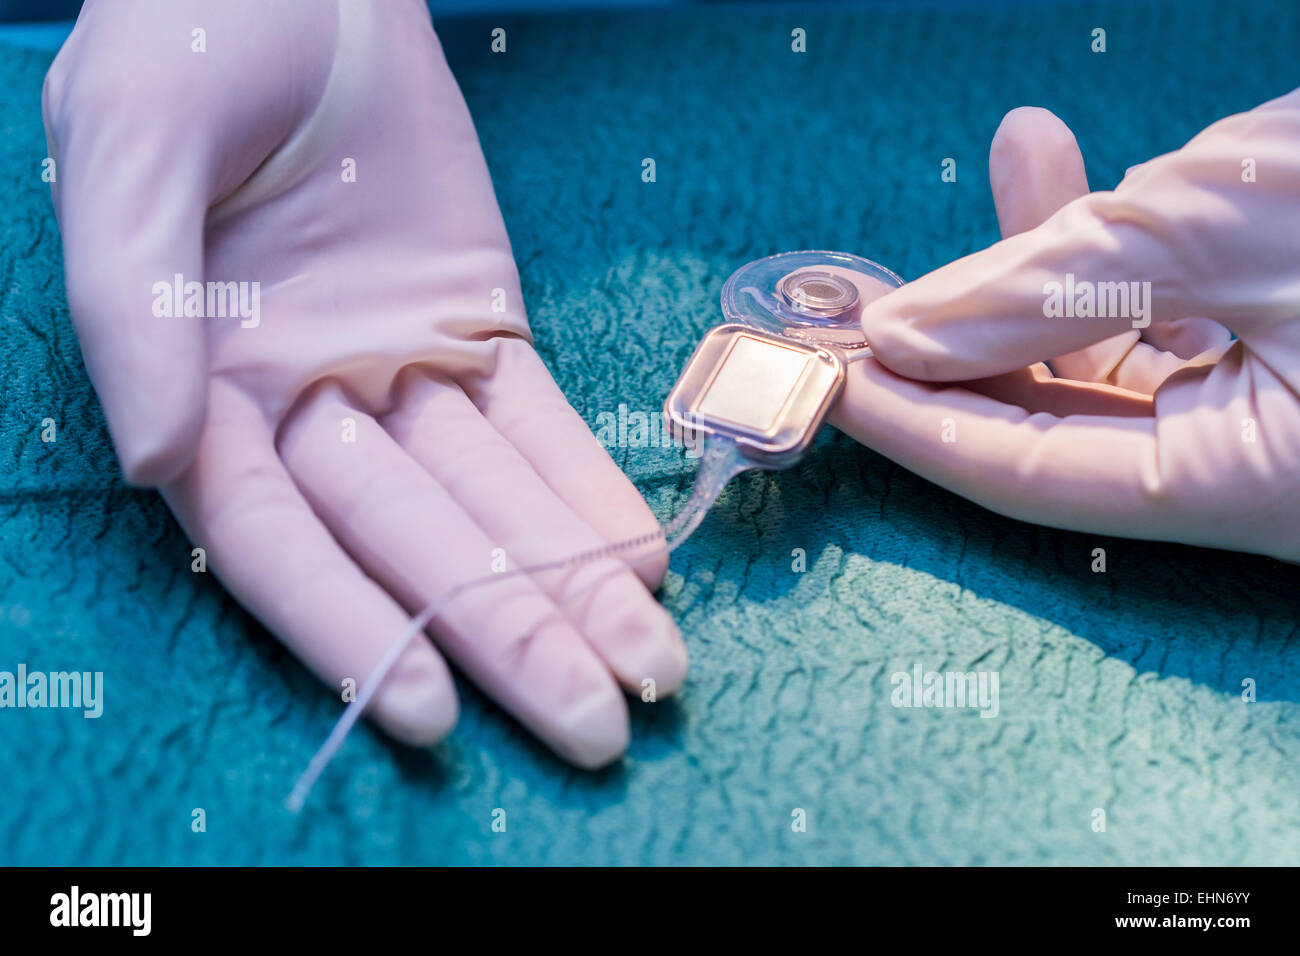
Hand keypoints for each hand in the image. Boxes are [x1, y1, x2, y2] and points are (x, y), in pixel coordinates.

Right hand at [43, 0, 685, 764]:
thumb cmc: (186, 42)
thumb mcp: (127, 151)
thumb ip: (135, 307)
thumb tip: (161, 460)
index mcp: (202, 389)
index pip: (280, 539)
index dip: (351, 626)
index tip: (429, 709)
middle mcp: (306, 404)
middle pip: (413, 543)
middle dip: (502, 635)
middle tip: (593, 727)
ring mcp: (403, 368)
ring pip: (492, 500)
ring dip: (571, 584)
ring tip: (649, 667)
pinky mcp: (477, 323)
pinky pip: (537, 423)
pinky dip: (585, 490)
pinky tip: (639, 560)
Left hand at [829, 94, 1299, 562]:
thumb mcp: (1209, 229)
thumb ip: (1042, 291)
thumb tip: (900, 335)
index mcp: (1253, 494)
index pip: (1025, 477)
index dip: (911, 422)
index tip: (819, 376)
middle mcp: (1260, 484)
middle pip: (1057, 423)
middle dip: (961, 333)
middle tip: (871, 283)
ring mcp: (1277, 427)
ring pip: (1115, 362)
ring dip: (1052, 262)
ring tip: (1020, 157)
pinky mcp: (1293, 369)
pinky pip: (1178, 328)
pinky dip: (1125, 259)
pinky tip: (1087, 180)